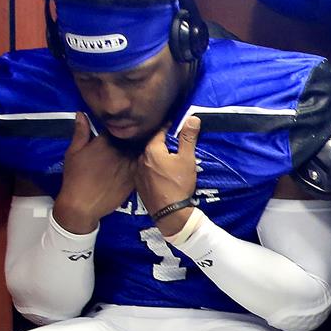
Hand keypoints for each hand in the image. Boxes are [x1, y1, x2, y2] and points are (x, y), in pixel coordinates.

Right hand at [52, 113, 135, 232]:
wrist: (83, 204)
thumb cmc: (75, 177)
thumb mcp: (73, 152)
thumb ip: (80, 132)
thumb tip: (82, 114)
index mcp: (105, 142)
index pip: (117, 127)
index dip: (120, 126)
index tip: (122, 124)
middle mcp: (120, 151)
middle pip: (132, 138)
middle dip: (133, 135)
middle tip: (137, 131)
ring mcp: (129, 165)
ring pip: (139, 151)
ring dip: (141, 147)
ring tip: (145, 144)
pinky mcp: (134, 178)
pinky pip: (142, 166)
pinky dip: (143, 161)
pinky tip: (146, 161)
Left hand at [137, 116, 200, 235]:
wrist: (169, 212)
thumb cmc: (179, 184)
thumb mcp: (187, 159)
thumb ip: (188, 138)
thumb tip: (192, 118)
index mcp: (151, 149)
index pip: (160, 131)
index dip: (170, 127)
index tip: (178, 126)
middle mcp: (140, 158)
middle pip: (153, 144)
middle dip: (164, 143)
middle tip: (176, 144)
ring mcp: (138, 171)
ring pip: (148, 157)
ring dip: (158, 156)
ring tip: (169, 159)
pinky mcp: (138, 183)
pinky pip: (146, 169)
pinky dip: (153, 168)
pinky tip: (161, 173)